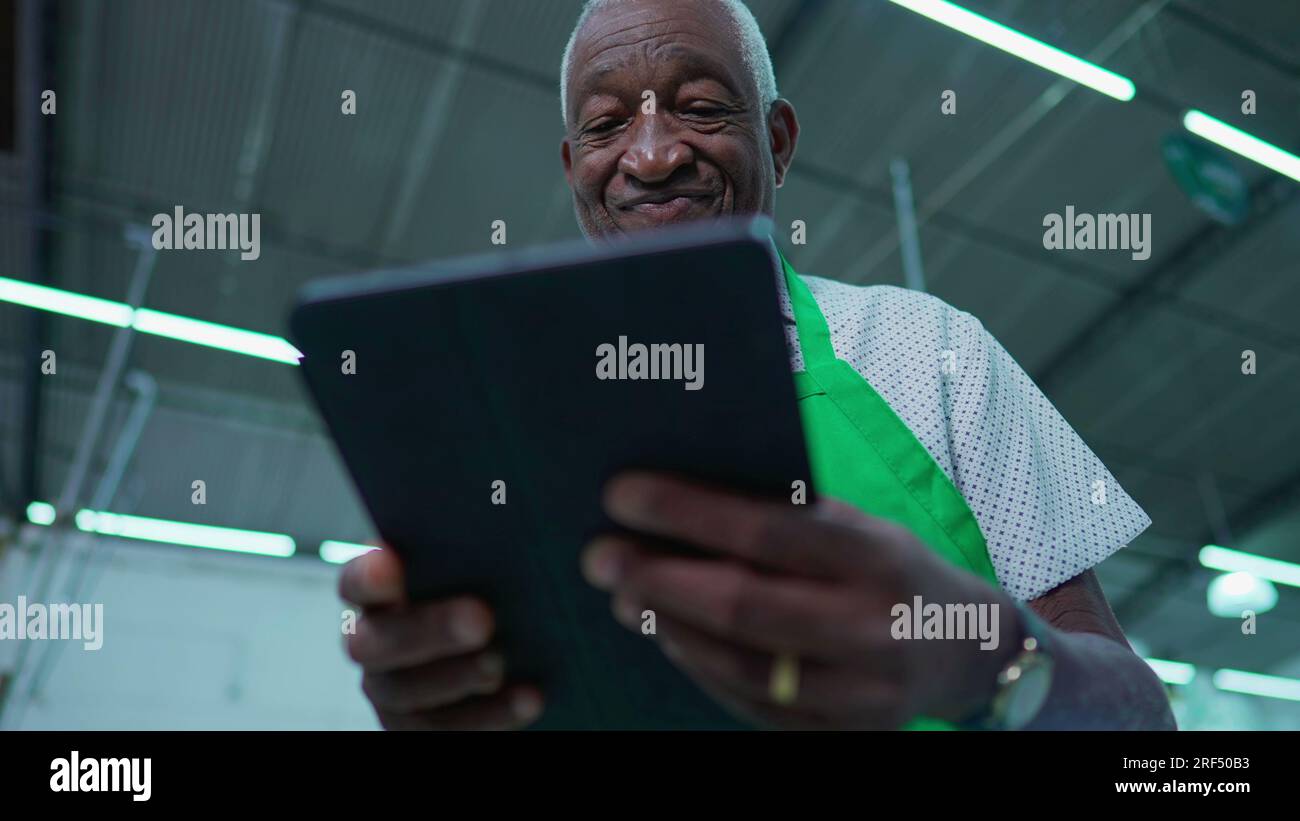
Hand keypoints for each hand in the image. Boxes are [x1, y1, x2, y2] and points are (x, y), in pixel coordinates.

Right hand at [339, 548, 543, 728]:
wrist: (511, 653)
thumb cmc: (492, 594)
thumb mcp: (481, 567)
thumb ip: (482, 547)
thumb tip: (521, 524)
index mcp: (381, 595)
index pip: (357, 582)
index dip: (368, 575)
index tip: (392, 565)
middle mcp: (375, 643)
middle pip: (376, 641)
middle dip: (428, 629)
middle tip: (481, 618)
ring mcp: (393, 691)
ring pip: (406, 690)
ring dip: (456, 676)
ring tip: (500, 663)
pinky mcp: (418, 729)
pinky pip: (446, 730)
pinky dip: (489, 716)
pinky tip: (529, 697)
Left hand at [581, 472, 1016, 728]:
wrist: (969, 650)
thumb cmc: (895, 570)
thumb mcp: (862, 526)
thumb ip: (790, 516)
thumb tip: (685, 498)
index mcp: (876, 558)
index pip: (768, 530)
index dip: (686, 512)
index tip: (622, 495)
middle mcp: (872, 628)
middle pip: (743, 606)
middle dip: (659, 579)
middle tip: (601, 557)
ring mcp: (859, 694)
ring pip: (741, 666)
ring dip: (670, 628)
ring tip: (627, 597)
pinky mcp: (842, 734)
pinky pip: (754, 706)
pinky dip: (703, 669)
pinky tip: (672, 637)